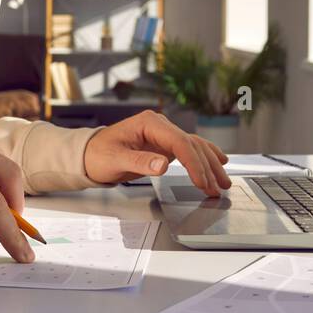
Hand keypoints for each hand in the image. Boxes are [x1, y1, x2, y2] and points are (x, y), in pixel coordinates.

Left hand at [83, 110, 230, 196]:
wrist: (90, 154)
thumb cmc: (98, 155)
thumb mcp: (115, 160)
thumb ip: (139, 162)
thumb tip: (162, 164)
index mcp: (149, 123)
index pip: (179, 142)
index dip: (193, 163)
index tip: (201, 182)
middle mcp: (160, 126)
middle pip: (192, 145)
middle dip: (207, 167)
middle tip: (217, 188)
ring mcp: (164, 135)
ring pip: (195, 147)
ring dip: (211, 165)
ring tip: (223, 183)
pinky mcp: (165, 145)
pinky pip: (190, 150)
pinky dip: (205, 159)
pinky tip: (220, 162)